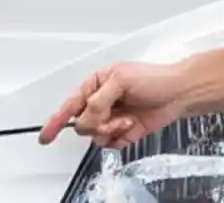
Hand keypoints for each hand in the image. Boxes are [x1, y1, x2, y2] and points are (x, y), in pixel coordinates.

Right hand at [38, 62, 188, 147]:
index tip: (45, 136)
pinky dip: (121, 138)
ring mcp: (111, 118)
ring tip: (127, 119)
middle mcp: (100, 102)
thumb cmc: (154, 79)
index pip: (69, 104)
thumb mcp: (121, 81)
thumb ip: (98, 100)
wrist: (179, 94)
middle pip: (81, 124)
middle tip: (113, 117)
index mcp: (95, 84)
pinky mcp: (122, 132)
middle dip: (96, 123)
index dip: (55, 121)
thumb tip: (85, 117)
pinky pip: (110, 144)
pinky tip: (132, 125)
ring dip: (111, 130)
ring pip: (95, 136)